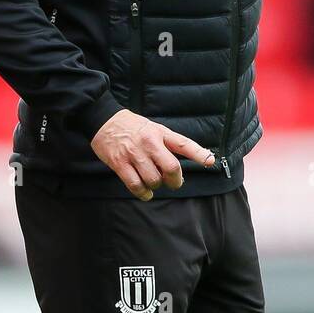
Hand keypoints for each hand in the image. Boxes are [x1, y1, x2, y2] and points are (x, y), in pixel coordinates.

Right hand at [90, 108, 215, 199]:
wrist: (104, 120)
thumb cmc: (132, 126)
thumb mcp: (154, 128)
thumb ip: (168, 143)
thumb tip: (182, 163)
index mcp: (160, 133)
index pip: (183, 143)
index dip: (198, 153)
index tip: (210, 161)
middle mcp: (149, 143)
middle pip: (171, 168)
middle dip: (175, 181)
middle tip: (174, 183)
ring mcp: (134, 154)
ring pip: (153, 179)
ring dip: (156, 186)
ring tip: (154, 183)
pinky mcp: (119, 164)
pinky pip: (135, 185)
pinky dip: (143, 193)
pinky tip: (145, 192)